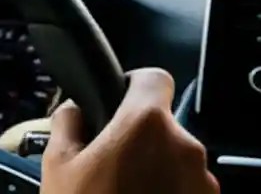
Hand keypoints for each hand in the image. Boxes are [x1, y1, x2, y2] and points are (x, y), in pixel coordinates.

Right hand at [41, 68, 217, 193]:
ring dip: (156, 171)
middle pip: (162, 126)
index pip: (153, 78)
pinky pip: (187, 191)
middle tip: (110, 166)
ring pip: (176, 161)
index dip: (133, 86)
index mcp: (146, 125)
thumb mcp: (57, 165)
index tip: (120, 101)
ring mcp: (202, 185)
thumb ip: (68, 122)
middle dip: (139, 140)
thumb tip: (76, 110)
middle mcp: (185, 149)